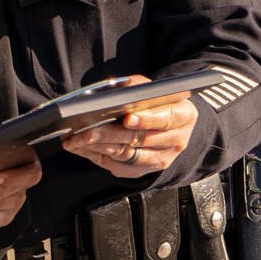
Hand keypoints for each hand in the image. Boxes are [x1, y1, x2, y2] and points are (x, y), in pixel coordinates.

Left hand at [62, 75, 197, 178]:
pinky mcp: (145, 171)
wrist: (168, 125)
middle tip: (86, 132)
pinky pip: (119, 167)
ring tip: (77, 140)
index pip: (165, 118)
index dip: (146, 119)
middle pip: (140, 139)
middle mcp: (176, 141)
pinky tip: (81, 148)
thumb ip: (138, 87)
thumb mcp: (153, 89)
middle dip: (110, 135)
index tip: (127, 119)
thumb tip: (118, 89)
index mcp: (183, 116)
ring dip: (99, 148)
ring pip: (127, 156)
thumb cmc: (157, 103)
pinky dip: (97, 157)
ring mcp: (161, 159)